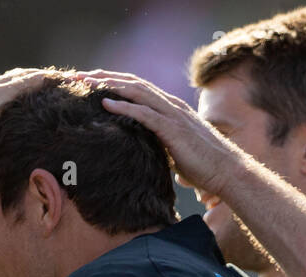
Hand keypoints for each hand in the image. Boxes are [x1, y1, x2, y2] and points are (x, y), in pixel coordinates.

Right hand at [0, 68, 51, 158]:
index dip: (15, 89)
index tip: (28, 93)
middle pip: (12, 78)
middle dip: (32, 79)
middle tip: (53, 81)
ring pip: (22, 76)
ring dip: (42, 77)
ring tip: (62, 79)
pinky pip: (26, 82)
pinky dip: (42, 80)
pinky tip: (57, 81)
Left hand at [76, 69, 242, 199]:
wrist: (227, 172)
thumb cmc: (203, 166)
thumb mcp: (176, 151)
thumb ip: (161, 146)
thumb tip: (147, 154)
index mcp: (170, 108)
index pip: (138, 88)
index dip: (114, 82)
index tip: (91, 82)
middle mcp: (170, 106)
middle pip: (132, 84)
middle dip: (104, 77)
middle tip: (78, 76)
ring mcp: (172, 115)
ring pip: (136, 92)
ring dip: (109, 86)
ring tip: (85, 83)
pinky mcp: (173, 129)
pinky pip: (144, 114)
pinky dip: (124, 107)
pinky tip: (105, 104)